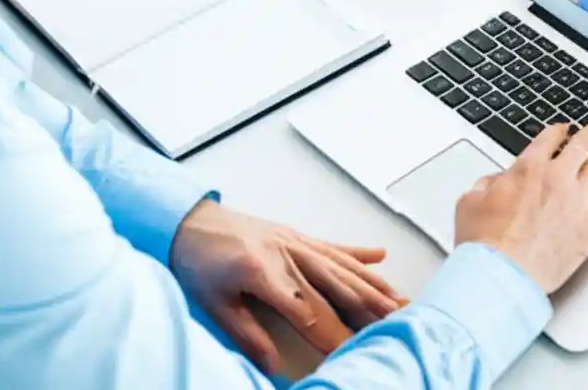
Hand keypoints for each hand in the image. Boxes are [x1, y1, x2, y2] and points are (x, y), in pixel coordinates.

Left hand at [169, 201, 406, 373]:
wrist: (188, 220)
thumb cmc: (198, 263)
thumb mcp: (214, 304)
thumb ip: (247, 334)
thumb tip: (272, 366)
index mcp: (263, 273)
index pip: (307, 312)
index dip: (331, 334)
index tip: (352, 351)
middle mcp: (286, 255)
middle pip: (335, 287)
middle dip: (368, 308)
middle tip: (396, 323)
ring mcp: (294, 242)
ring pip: (341, 266)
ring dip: (372, 283)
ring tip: (399, 299)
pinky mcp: (295, 235)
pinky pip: (332, 245)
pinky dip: (357, 251)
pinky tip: (381, 256)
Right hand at [454, 119, 587, 293]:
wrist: (503, 274)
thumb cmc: (486, 243)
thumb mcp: (470, 202)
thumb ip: (486, 185)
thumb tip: (495, 182)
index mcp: (528, 169)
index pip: (549, 140)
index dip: (558, 131)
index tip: (564, 129)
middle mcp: (557, 179)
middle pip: (582, 146)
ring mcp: (578, 201)